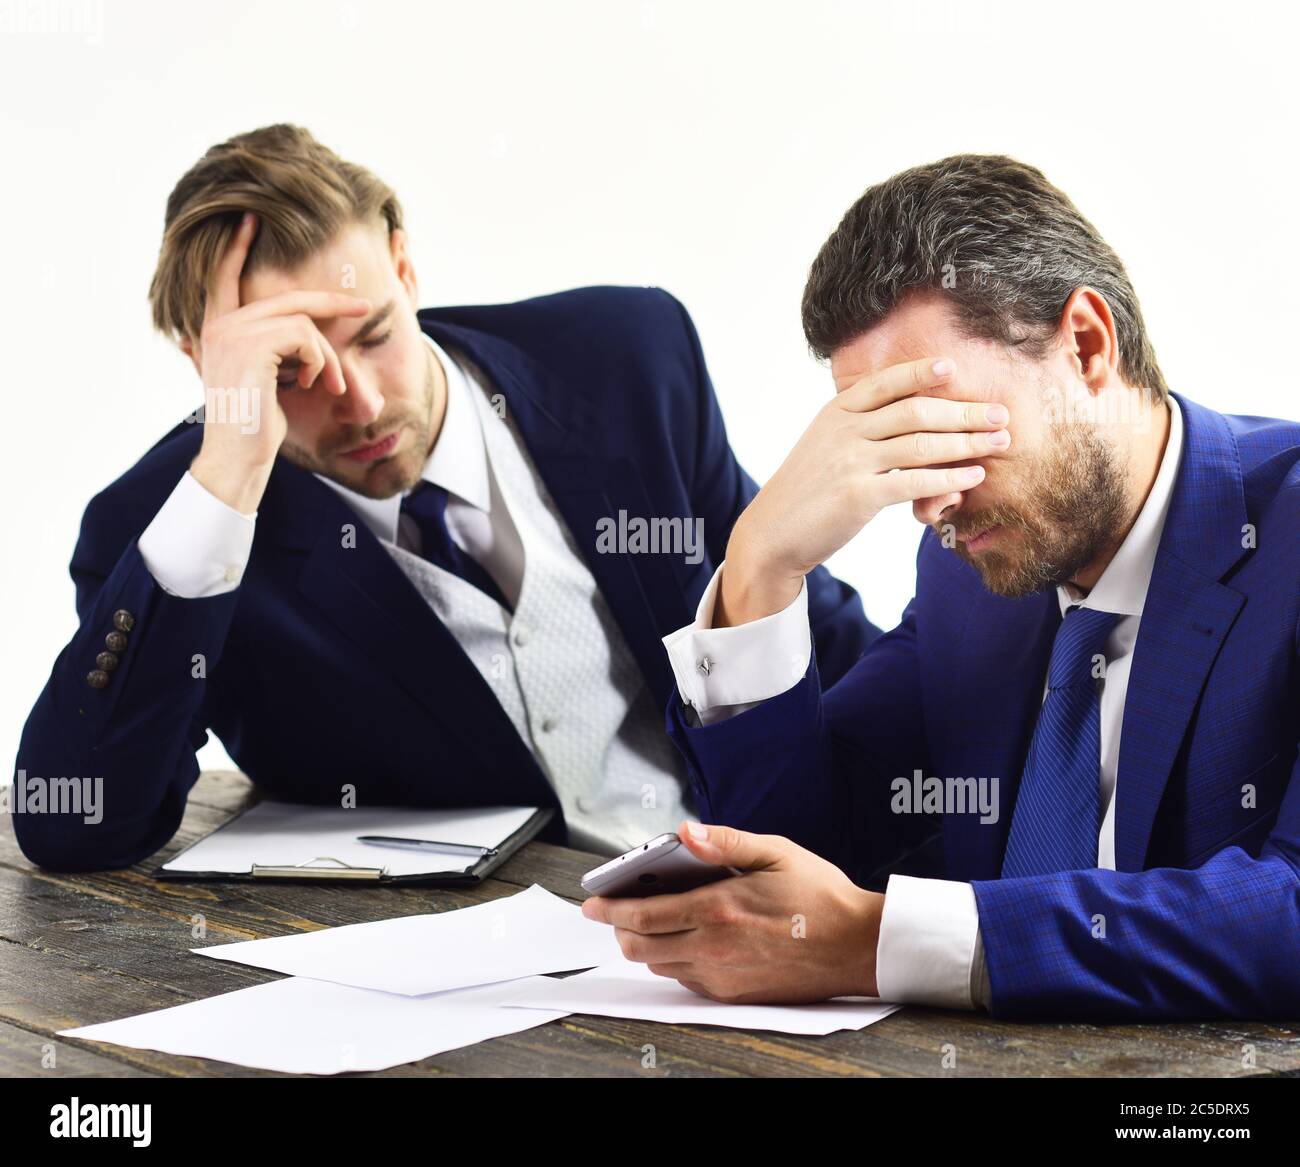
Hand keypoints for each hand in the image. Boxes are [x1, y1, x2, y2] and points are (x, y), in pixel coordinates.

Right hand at [185, 211, 372, 511]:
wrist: (238, 456)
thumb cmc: (254, 426)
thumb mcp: (262, 379)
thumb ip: (270, 351)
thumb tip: (304, 337)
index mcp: (215, 330)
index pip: (222, 278)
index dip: (236, 248)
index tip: (250, 219)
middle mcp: (219, 325)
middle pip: (288, 297)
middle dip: (331, 303)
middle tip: (363, 307)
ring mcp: (234, 333)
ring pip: (303, 322)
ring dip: (327, 358)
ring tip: (328, 386)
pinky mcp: (254, 345)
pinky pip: (306, 339)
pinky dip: (321, 364)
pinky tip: (311, 386)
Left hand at [582, 821, 885, 1003]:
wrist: (857, 945)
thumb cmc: (820, 896)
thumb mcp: (775, 852)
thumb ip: (725, 841)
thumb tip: (686, 831)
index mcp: (718, 908)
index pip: (642, 914)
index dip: (608, 908)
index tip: (592, 901)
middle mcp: (714, 947)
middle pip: (639, 947)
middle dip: (618, 930)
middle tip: (615, 913)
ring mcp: (723, 976)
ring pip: (660, 967)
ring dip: (645, 946)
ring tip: (649, 923)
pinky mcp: (735, 995)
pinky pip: (687, 982)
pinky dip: (674, 962)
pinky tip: (685, 941)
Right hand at [716, 356, 1009, 624]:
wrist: (772, 533)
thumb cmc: (807, 491)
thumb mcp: (825, 445)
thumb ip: (860, 427)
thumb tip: (911, 419)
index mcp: (836, 411)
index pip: (886, 382)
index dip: (921, 372)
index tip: (955, 369)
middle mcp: (844, 430)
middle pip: (916, 411)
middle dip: (964, 412)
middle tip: (1001, 414)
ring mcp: (851, 462)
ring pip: (921, 444)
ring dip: (967, 442)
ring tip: (999, 442)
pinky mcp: (859, 496)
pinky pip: (915, 482)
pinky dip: (950, 479)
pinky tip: (974, 477)